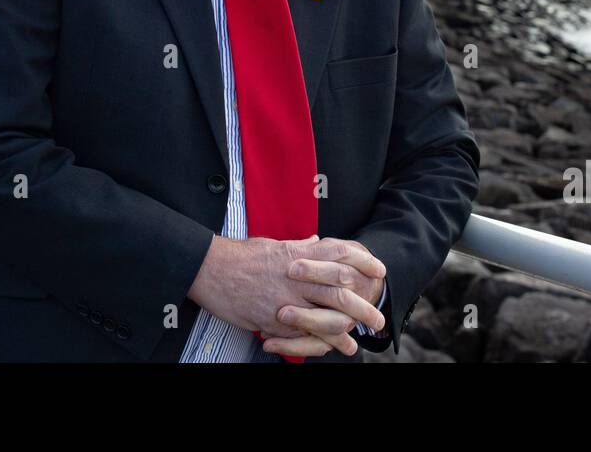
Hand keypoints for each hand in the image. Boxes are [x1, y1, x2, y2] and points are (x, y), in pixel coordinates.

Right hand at [186, 234, 385, 357]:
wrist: (210, 269)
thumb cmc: (240, 255)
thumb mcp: (273, 244)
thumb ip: (298, 247)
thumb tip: (315, 242)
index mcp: (299, 254)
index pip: (340, 253)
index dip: (363, 261)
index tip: (379, 269)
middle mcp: (298, 275)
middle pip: (341, 289)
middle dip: (363, 304)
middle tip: (378, 316)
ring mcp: (287, 298)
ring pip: (327, 315)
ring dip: (348, 329)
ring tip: (361, 339)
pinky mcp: (274, 320)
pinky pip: (305, 333)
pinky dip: (323, 342)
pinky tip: (335, 348)